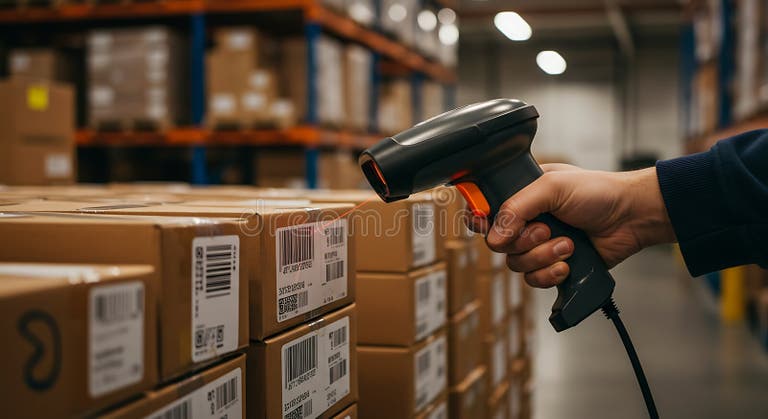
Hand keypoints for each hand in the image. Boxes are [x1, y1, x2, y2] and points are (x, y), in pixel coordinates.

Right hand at [466, 164, 674, 287]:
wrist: (632, 217)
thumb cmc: (597, 192)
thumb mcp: (552, 187)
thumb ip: (517, 208)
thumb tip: (493, 238)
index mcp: (521, 195)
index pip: (486, 209)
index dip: (480, 220)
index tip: (484, 224)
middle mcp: (527, 220)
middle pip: (499, 243)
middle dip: (523, 241)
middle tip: (546, 230)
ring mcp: (539, 245)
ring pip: (517, 264)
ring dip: (542, 257)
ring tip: (567, 245)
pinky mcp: (553, 266)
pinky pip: (534, 280)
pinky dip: (550, 274)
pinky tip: (567, 264)